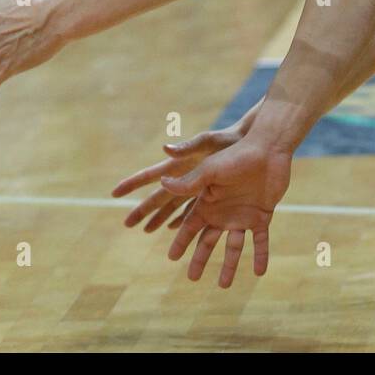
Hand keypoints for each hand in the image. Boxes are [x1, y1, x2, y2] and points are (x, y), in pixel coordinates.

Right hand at [110, 111, 257, 232]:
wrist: (260, 148)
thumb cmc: (232, 141)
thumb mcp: (209, 142)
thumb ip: (188, 146)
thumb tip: (164, 149)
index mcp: (184, 167)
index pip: (152, 177)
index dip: (133, 184)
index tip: (113, 193)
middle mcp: (191, 182)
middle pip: (162, 200)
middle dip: (145, 212)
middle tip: (128, 224)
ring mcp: (205, 193)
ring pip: (180, 213)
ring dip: (167, 225)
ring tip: (151, 233)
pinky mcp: (218, 201)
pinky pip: (201, 217)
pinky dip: (191, 226)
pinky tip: (182, 232)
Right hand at [162, 133, 292, 287]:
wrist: (268, 149)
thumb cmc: (236, 154)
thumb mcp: (210, 169)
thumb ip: (189, 181)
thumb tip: (161, 181)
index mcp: (207, 201)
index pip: (190, 226)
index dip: (181, 242)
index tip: (171, 257)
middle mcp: (223, 211)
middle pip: (209, 241)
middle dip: (200, 259)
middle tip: (192, 278)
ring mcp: (243, 215)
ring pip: (234, 246)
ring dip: (230, 265)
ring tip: (224, 285)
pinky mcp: (262, 215)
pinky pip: (261, 241)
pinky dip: (261, 256)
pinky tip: (259, 272)